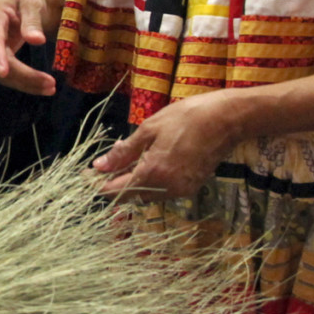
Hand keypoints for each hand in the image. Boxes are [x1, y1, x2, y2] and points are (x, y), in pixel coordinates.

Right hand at [0, 0, 62, 94]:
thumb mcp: (32, 1)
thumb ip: (32, 20)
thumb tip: (36, 41)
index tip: (4, 72)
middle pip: (0, 61)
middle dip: (24, 76)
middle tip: (50, 85)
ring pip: (3, 72)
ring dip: (25, 83)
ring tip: (50, 88)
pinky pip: (8, 72)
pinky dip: (24, 81)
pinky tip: (41, 85)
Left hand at [90, 92, 246, 200]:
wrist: (228, 119)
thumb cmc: (186, 118)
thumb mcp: (149, 129)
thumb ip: (124, 152)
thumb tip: (99, 166)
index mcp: (152, 174)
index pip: (116, 191)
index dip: (98, 185)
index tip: (86, 175)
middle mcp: (166, 189)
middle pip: (130, 196)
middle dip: (115, 182)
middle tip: (104, 165)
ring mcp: (181, 191)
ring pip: (146, 194)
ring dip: (133, 181)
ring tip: (127, 159)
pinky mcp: (192, 188)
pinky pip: (163, 190)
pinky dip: (151, 180)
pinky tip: (149, 161)